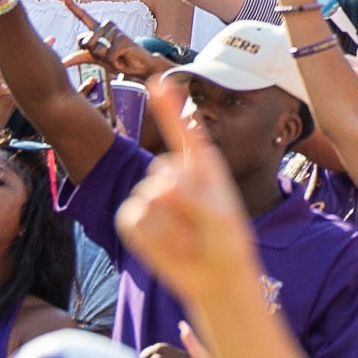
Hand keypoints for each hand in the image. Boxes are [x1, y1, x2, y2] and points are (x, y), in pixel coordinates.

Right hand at [113, 79, 265, 307]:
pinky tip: (172, 248)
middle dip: (183, 202)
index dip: (170, 107)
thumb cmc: (225, 240)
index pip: (184, 131)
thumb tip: (160, 185)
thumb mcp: (220, 215)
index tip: (159, 82)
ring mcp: (151, 196)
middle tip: (202, 225)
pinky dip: (154, 239)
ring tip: (190, 239)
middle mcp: (174, 175)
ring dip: (171, 228)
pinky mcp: (135, 220)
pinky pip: (133, 220)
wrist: (215, 275)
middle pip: (163, 172)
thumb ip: (193, 196)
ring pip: (148, 199)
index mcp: (201, 165)